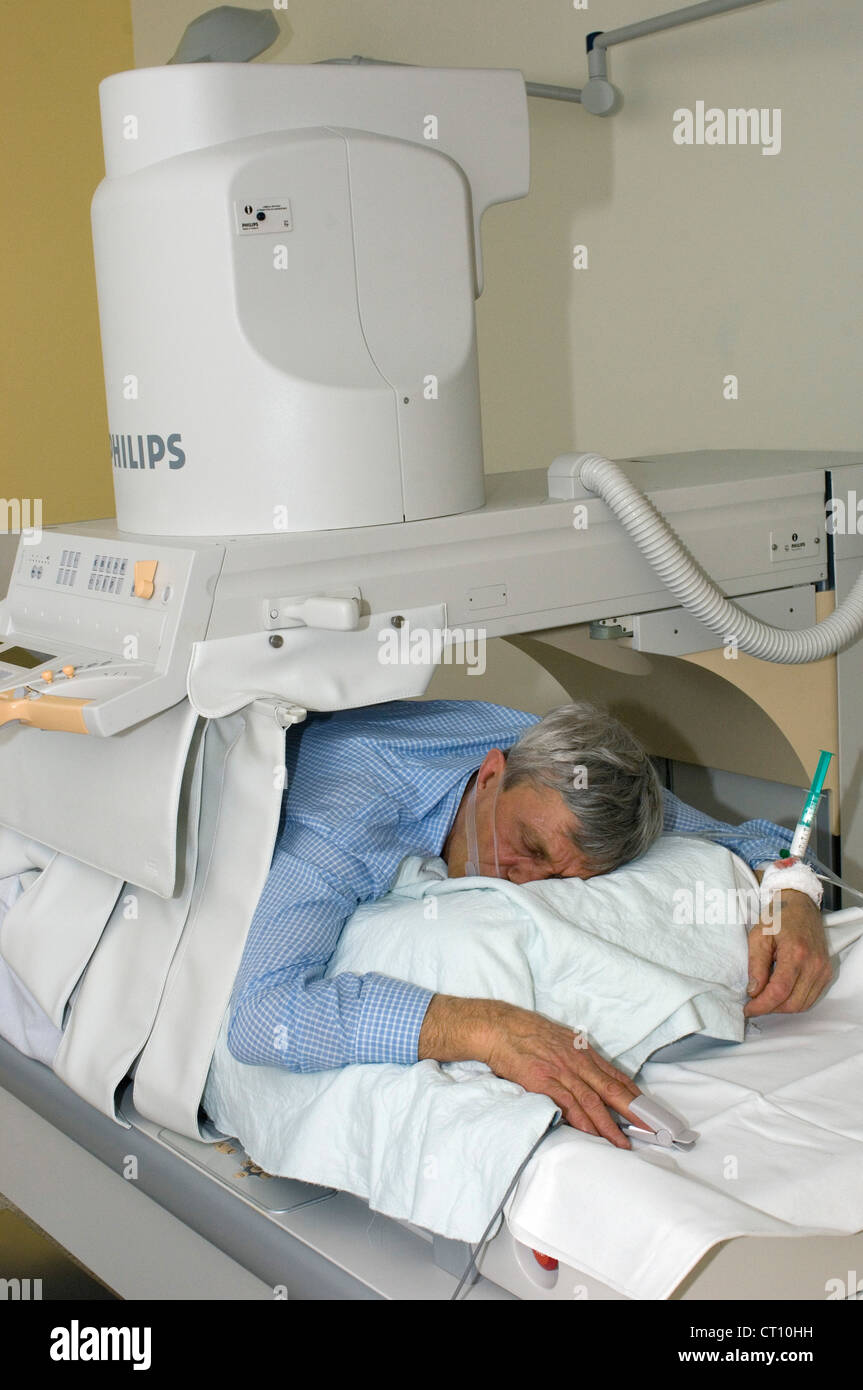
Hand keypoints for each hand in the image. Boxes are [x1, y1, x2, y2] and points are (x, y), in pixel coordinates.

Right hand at [480, 1001, 642, 1147]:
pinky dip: (580, 1120)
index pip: (617, 1077)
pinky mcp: (542, 1081)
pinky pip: (566, 1103)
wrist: (501, 1027)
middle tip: (651, 1130)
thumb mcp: (562, 1040)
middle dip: (634, 1112)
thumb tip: (592, 1079)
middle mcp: (578, 1062)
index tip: (650, 1112)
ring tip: (621, 1143)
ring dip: (609, 1125)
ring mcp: (561, 1071)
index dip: (635, 1096)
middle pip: (611, 1090)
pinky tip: (590, 1133)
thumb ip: (578, 1059)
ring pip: (592, 1101)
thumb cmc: (529, 1034)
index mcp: (584, 1052)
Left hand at [746, 865, 832, 1015]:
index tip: (748, 1009)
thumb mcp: (758, 936)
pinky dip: (794, 1001)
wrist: (800, 904)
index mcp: (796, 953)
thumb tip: (753, 991)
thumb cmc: (778, 916)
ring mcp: (823, 969)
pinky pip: (811, 997)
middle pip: (792, 1003)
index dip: (762, 1005)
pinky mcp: (826, 972)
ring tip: (765, 998)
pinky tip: (780, 993)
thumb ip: (756, 965)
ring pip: (803, 1004)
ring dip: (782, 1007)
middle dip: (770, 1008)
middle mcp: (814, 964)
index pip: (779, 991)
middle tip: (754, 1004)